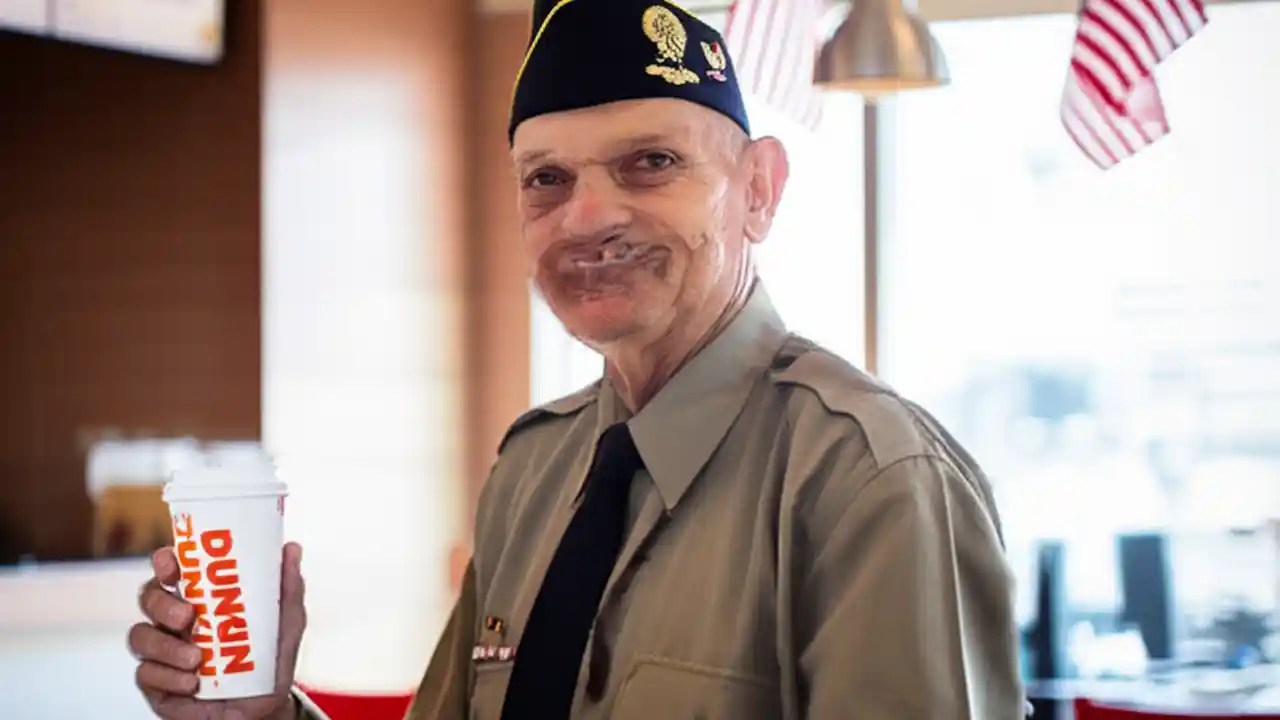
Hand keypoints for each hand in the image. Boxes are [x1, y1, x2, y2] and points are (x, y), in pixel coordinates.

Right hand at [129, 542, 306, 719]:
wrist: (263, 710)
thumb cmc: (270, 661)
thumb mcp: (285, 624)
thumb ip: (287, 588)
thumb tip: (292, 548)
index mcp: (201, 598)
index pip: (173, 571)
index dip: (165, 562)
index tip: (172, 564)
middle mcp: (175, 621)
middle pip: (148, 598)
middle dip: (162, 603)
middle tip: (187, 617)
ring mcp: (162, 652)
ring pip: (141, 636)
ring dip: (166, 647)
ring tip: (195, 660)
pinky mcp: (156, 684)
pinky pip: (146, 674)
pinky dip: (168, 677)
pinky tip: (190, 683)